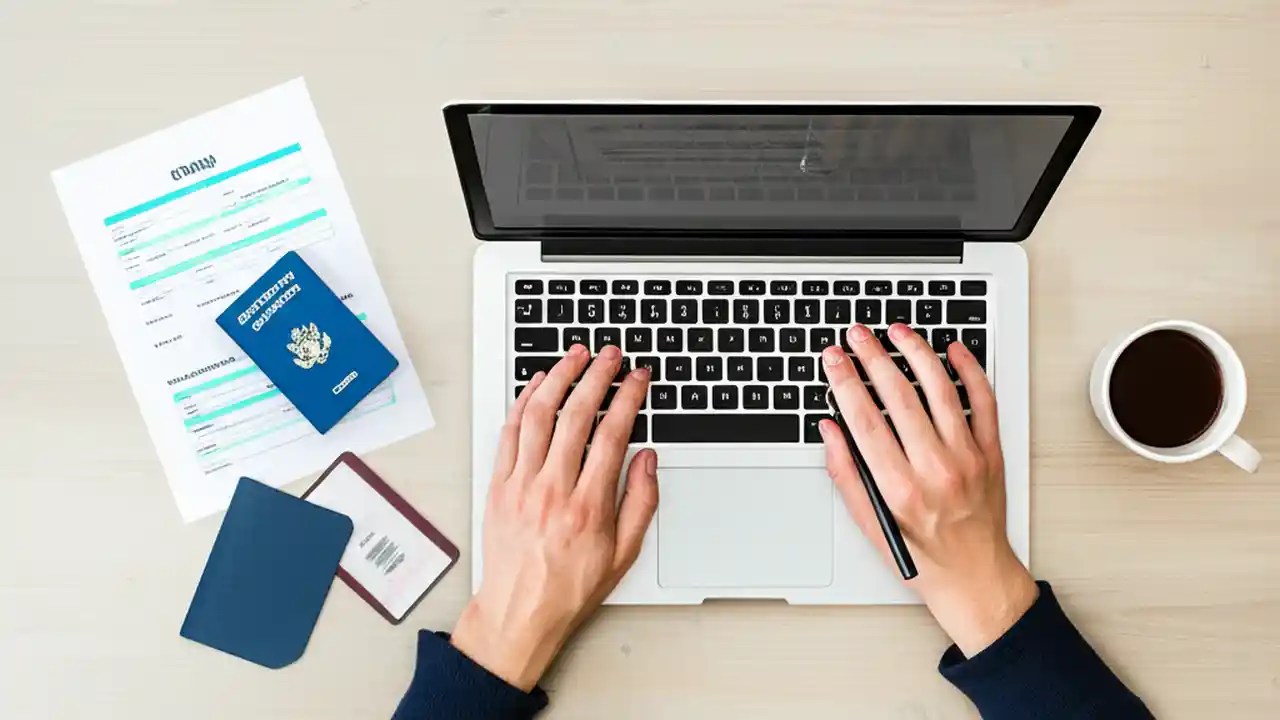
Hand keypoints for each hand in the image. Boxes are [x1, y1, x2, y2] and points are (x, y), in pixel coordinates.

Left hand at [452, 344, 657, 690]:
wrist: (519, 612)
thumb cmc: (570, 587)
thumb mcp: (624, 553)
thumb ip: (641, 502)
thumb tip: (647, 458)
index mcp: (589, 506)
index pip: (613, 434)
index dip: (628, 398)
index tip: (638, 379)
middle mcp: (552, 490)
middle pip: (577, 415)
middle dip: (597, 376)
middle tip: (611, 355)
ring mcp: (521, 485)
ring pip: (539, 415)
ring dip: (559, 378)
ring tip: (575, 356)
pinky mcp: (498, 486)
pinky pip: (509, 433)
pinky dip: (523, 403)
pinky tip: (537, 385)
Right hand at [820, 323, 1036, 656]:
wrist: (976, 577)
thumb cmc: (923, 557)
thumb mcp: (870, 525)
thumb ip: (846, 475)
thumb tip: (830, 430)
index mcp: (900, 488)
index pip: (864, 419)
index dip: (845, 382)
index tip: (833, 360)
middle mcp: (935, 469)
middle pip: (898, 397)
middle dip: (872, 357)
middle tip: (857, 335)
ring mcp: (967, 458)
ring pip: (940, 390)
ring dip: (916, 353)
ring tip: (898, 331)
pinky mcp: (991, 453)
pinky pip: (983, 402)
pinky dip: (969, 371)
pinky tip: (953, 351)